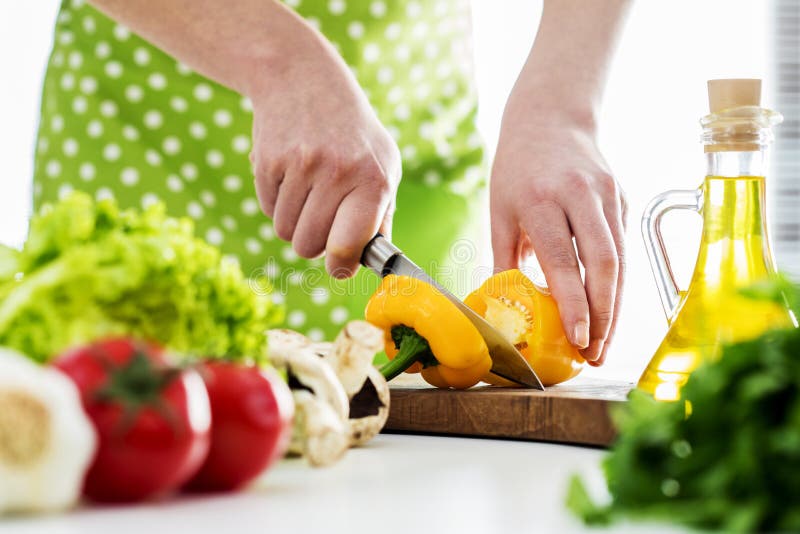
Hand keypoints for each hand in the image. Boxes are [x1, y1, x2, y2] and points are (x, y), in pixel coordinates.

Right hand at [249, 28, 400, 277]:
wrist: (303, 79)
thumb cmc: (353, 134)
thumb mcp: (383, 165)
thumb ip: (381, 215)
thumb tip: (371, 261)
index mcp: (373, 180)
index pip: (349, 244)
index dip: (341, 265)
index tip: (339, 268)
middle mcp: (337, 172)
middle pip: (309, 246)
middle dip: (314, 242)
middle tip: (322, 218)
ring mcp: (299, 166)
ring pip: (285, 232)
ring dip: (293, 222)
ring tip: (308, 190)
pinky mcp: (267, 162)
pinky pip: (267, 210)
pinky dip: (277, 202)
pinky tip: (290, 174)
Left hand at [490, 100, 626, 365]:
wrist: (550, 116)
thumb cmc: (517, 167)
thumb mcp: (500, 209)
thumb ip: (505, 258)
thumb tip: (503, 307)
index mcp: (542, 199)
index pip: (563, 261)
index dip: (573, 304)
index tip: (577, 339)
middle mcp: (580, 197)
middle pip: (603, 265)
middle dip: (603, 316)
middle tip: (594, 353)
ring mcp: (608, 196)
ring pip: (621, 261)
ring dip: (615, 307)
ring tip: (604, 343)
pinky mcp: (622, 199)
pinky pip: (623, 248)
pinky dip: (618, 284)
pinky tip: (609, 311)